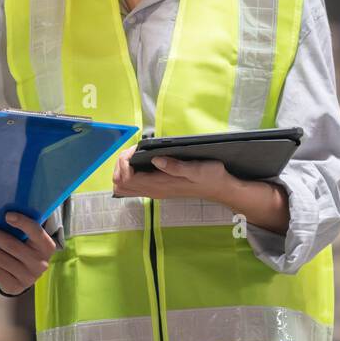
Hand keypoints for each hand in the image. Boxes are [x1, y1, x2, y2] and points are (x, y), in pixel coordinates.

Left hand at [0, 213, 56, 295]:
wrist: (25, 277)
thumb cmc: (26, 249)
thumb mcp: (30, 240)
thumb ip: (22, 229)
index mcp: (47, 246)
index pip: (36, 232)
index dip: (23, 223)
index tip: (6, 215)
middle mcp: (40, 263)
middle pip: (12, 246)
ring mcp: (28, 277)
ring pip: (0, 259)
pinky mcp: (14, 286)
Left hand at [111, 148, 233, 202]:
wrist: (219, 188)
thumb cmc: (209, 177)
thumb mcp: (196, 169)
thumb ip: (175, 166)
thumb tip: (156, 160)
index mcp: (159, 184)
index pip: (127, 178)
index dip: (125, 162)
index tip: (135, 149)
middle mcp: (153, 190)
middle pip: (120, 182)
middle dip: (121, 164)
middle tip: (133, 151)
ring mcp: (155, 190)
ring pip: (124, 186)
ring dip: (123, 169)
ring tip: (134, 156)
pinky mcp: (158, 188)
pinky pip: (133, 186)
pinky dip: (129, 174)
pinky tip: (138, 164)